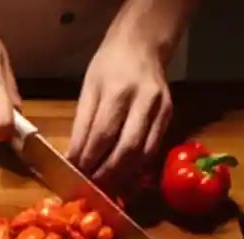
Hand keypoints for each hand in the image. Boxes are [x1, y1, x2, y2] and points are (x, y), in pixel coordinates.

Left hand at [67, 32, 172, 188]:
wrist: (142, 45)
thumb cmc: (108, 66)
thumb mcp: (88, 88)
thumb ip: (83, 124)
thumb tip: (74, 158)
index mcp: (117, 91)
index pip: (101, 134)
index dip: (87, 159)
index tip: (74, 175)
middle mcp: (142, 100)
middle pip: (125, 148)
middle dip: (106, 173)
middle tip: (91, 188)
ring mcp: (160, 109)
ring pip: (142, 153)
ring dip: (123, 176)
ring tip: (106, 188)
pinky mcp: (169, 116)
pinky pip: (153, 149)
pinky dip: (138, 168)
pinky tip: (125, 177)